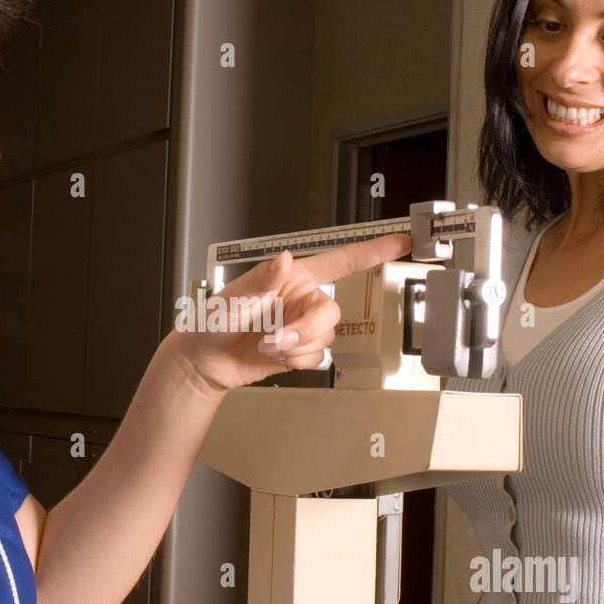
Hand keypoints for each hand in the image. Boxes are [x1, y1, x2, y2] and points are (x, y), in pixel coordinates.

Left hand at [169, 233, 411, 395]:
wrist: (203, 363)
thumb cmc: (210, 322)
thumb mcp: (234, 297)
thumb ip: (263, 280)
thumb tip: (286, 260)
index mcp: (292, 275)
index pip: (340, 260)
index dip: (373, 250)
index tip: (401, 241)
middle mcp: (301, 298)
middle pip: (333, 311)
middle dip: (308, 330)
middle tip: (278, 339)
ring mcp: (301, 324)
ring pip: (326, 337)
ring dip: (298, 348)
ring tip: (267, 347)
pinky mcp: (298, 349)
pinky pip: (316, 357)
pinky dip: (296, 361)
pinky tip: (274, 357)